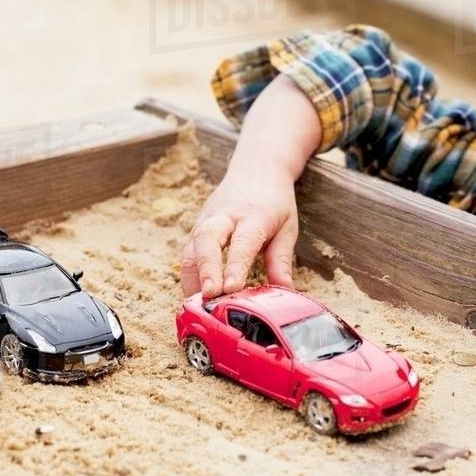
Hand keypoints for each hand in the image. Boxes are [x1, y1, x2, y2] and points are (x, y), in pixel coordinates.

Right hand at [180, 169, 297, 297]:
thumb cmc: (274, 201)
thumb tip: (285, 291)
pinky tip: (195, 298)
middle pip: (207, 240)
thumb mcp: (287, 227)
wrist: (257, 168)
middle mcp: (224, 216)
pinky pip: (189, 254)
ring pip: (192, 249)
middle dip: (206, 270)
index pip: (241, 243)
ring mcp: (206, 221)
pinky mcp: (197, 228)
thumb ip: (281, 260)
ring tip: (198, 307)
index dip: (234, 266)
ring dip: (192, 278)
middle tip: (209, 295)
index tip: (231, 288)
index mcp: (253, 215)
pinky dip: (190, 277)